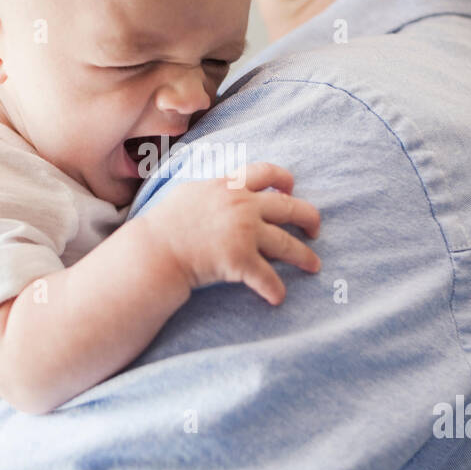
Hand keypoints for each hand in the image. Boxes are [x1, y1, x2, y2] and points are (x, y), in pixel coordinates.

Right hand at [147, 162, 320, 304]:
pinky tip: (278, 298)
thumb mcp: (189, 192)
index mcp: (230, 185)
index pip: (266, 172)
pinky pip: (267, 278)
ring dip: (304, 257)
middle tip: (315, 230)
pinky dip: (275, 289)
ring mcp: (244, 232)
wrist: (155, 250)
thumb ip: (213, 187)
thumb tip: (225, 185)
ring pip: (287, 244)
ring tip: (314, 266)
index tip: (292, 189)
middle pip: (289, 208)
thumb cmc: (165, 224)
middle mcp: (242, 205)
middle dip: (309, 218)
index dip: (285, 179)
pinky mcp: (241, 260)